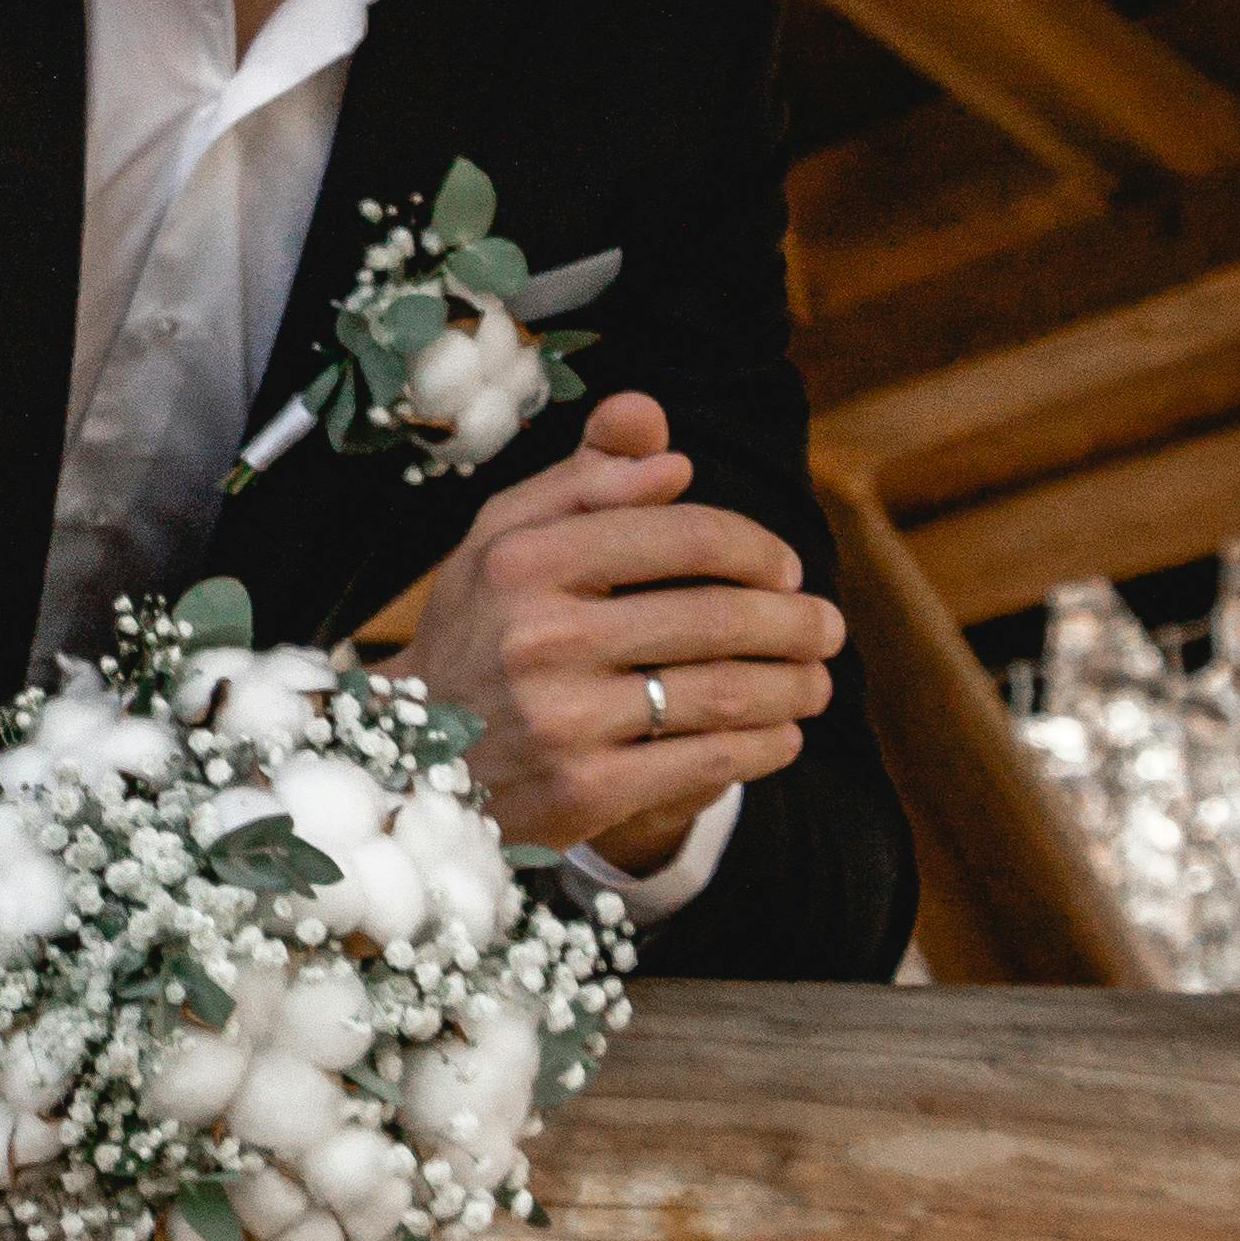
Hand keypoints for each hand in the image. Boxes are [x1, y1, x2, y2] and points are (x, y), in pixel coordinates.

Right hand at [404, 390, 843, 872]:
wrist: (411, 762)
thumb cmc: (480, 631)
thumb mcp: (504, 539)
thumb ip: (583, 479)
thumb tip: (669, 449)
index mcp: (524, 559)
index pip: (680, 535)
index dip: (754, 548)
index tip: (787, 567)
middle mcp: (539, 635)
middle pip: (714, 618)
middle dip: (793, 622)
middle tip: (828, 627)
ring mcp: (562, 718)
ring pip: (722, 693)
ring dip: (793, 685)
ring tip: (818, 682)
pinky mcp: (583, 791)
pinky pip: (706, 761)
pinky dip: (763, 746)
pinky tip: (782, 736)